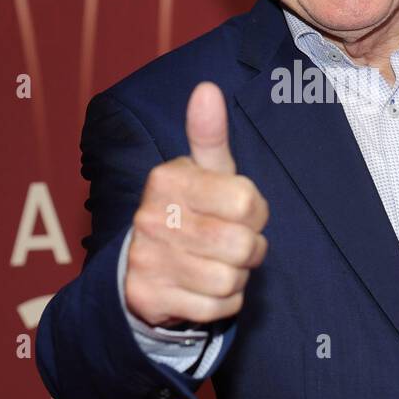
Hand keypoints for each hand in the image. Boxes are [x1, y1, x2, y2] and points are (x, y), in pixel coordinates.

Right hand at [123, 81, 268, 326]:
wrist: (143, 265)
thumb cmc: (190, 210)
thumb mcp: (203, 172)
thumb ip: (209, 135)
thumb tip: (207, 89)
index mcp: (168, 179)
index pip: (247, 202)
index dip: (255, 212)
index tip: (240, 212)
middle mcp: (152, 217)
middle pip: (242, 246)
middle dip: (249, 249)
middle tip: (233, 243)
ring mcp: (147, 259)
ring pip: (230, 280)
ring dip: (236, 277)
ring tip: (218, 264)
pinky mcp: (149, 297)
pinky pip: (217, 308)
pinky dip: (223, 302)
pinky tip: (205, 287)